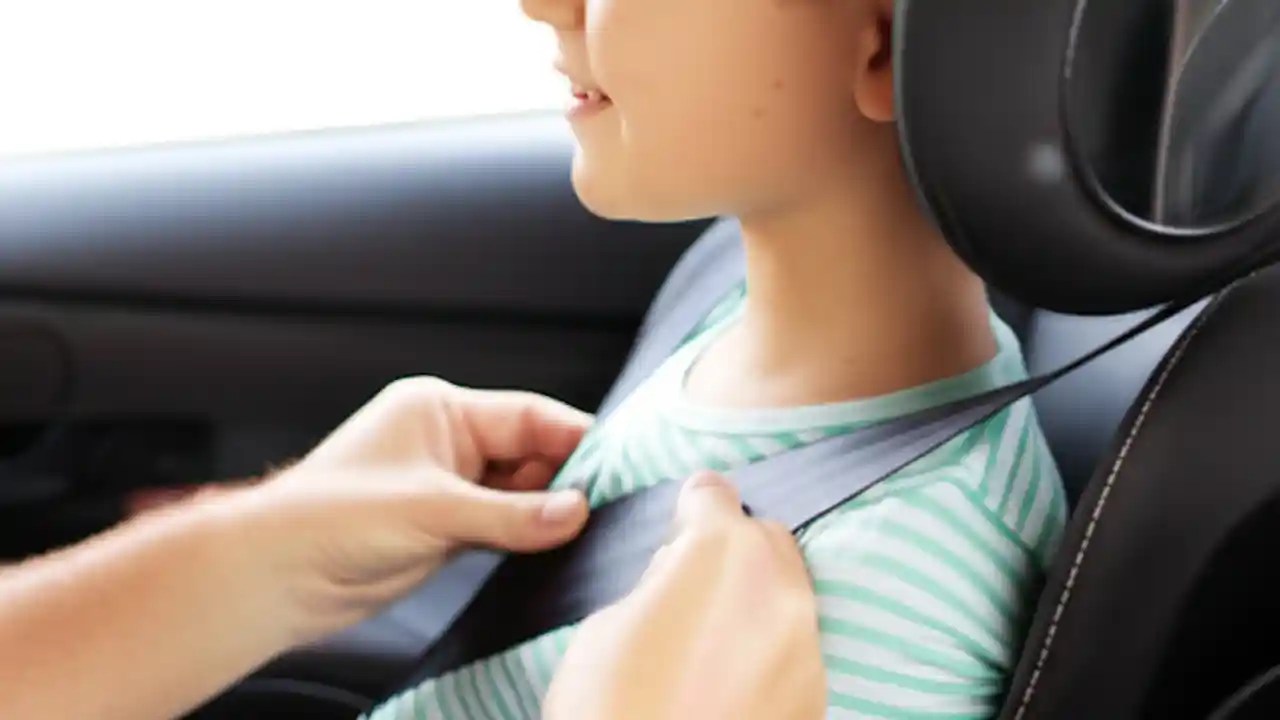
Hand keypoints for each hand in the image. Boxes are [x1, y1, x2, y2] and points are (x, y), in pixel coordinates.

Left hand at [220, 378, 592, 643]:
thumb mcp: (431, 510)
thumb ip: (511, 514)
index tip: (617, 464)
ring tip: (580, 531)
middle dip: (564, 480)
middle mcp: (446, 442)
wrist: (275, 577)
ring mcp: (447, 487)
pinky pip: (503, 526)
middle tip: (606, 506)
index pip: (526, 416)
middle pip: (529, 453)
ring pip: (520, 493)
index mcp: (438, 409)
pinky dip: (525, 536)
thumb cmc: (327, 518)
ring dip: (544, 512)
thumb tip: (576, 511)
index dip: (574, 438)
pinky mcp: (446, 529)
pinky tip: (550, 547)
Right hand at [544, 472, 826, 719]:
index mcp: (720, 554)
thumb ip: (657, 586)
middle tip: (689, 589)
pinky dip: (768, 651)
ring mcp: (807, 646)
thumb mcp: (606, 628)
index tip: (677, 527)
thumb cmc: (611, 711)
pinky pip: (795, 649)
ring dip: (754, 602)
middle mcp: (779, 589)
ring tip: (708, 643)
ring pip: (787, 596)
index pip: (713, 494)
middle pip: (765, 538)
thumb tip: (679, 582)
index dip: (688, 509)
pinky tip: (730, 681)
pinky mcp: (819, 697)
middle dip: (730, 552)